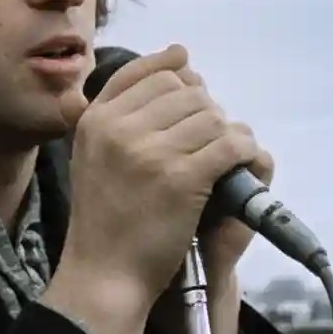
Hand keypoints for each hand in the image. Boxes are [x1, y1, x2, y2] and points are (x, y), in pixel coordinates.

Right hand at [56, 43, 264, 307]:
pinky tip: (242, 164)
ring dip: (225, 132)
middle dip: (203, 109)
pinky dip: (243, 150)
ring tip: (223, 157)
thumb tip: (166, 57)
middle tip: (206, 138)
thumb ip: (110, 112)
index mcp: (95, 121)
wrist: (106, 276)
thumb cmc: (103, 220)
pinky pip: (229, 144)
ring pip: (211, 115)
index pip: (142, 73)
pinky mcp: (182, 178)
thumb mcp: (89, 156)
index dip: (170, 67)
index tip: (188, 67)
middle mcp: (118, 129)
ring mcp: (150, 152)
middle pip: (183, 91)